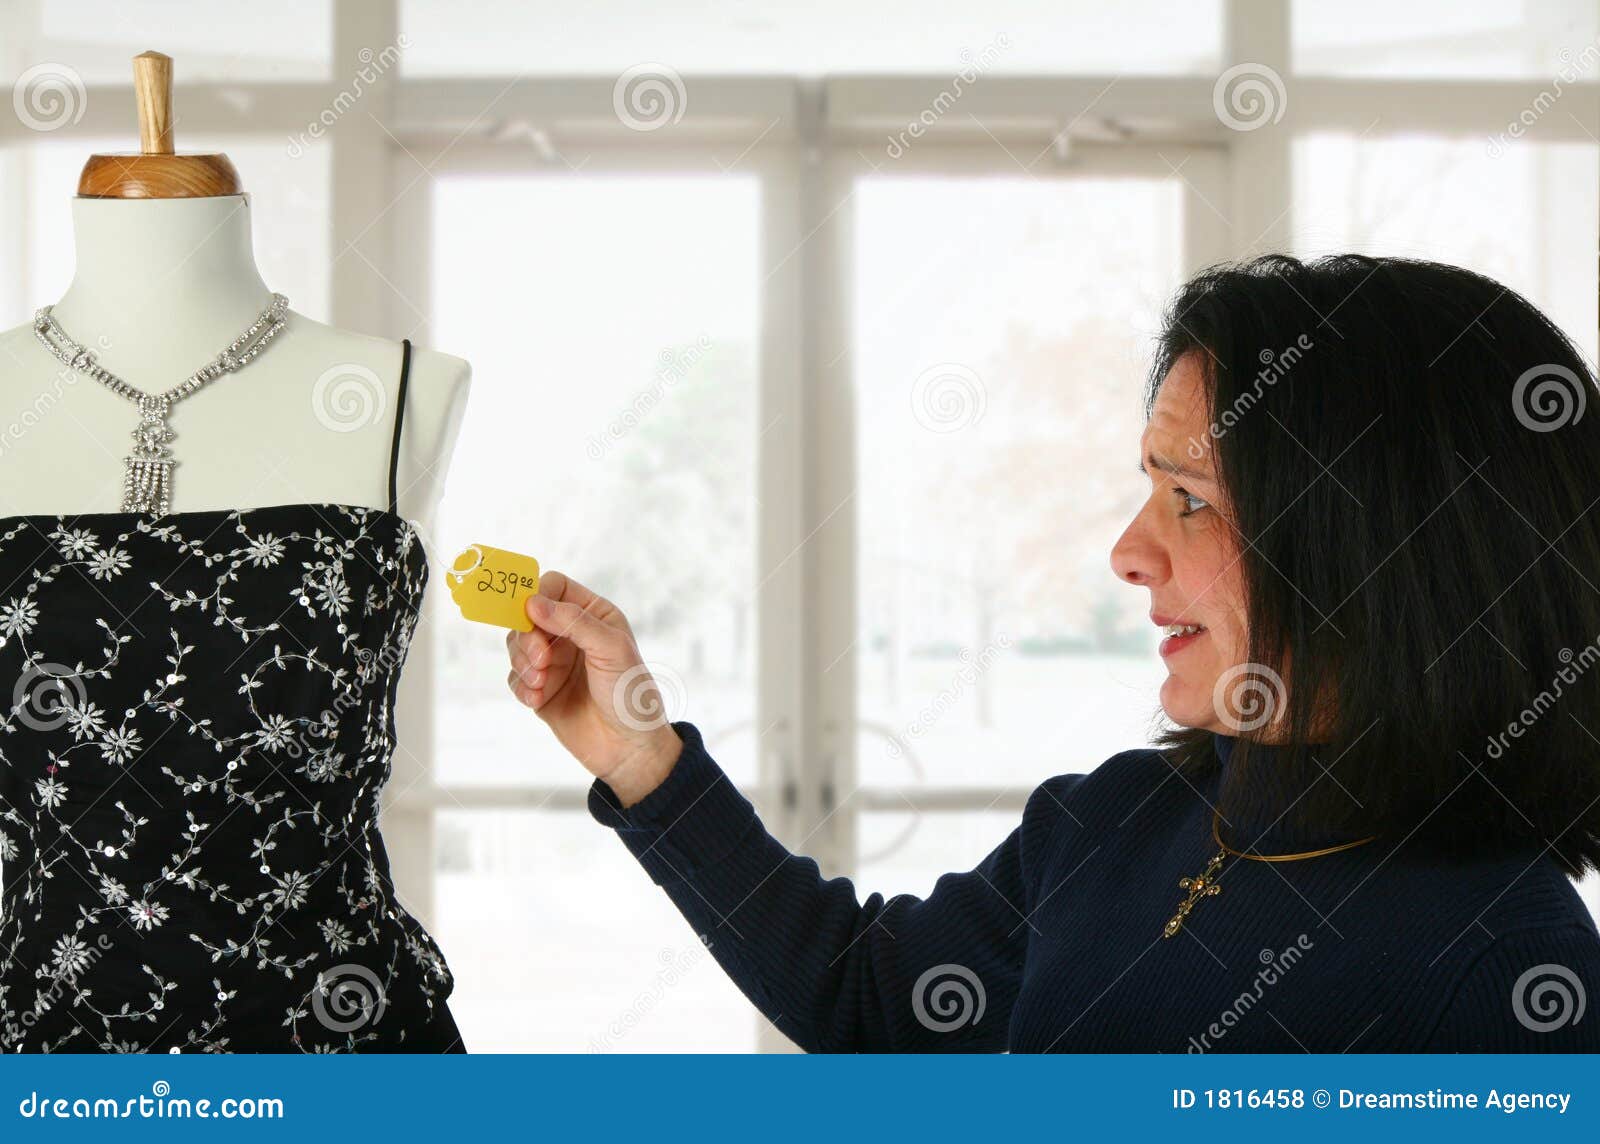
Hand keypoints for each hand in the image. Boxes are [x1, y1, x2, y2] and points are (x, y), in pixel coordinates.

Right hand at [506, 570, 682, 806]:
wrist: (629, 748)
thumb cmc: (630, 694)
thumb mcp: (611, 650)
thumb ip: (574, 622)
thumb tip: (531, 602)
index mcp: (594, 615)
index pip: (553, 587)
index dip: (536, 595)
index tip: (530, 615)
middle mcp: (571, 634)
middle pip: (527, 616)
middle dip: (527, 637)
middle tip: (541, 661)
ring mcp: (555, 662)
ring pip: (517, 646)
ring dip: (523, 663)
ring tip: (542, 683)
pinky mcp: (542, 690)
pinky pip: (516, 678)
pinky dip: (521, 686)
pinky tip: (538, 699)